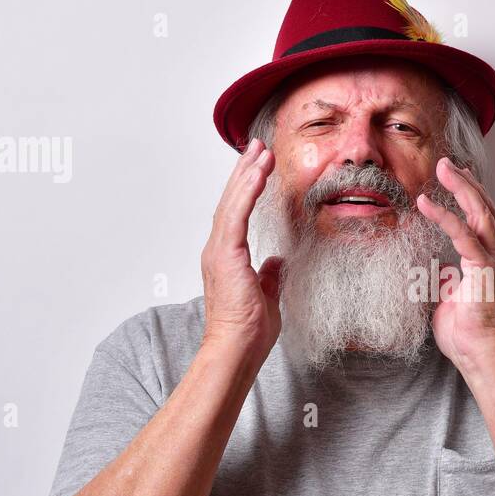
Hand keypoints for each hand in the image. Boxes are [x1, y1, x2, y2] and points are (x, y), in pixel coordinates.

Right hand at [200, 138, 281, 356]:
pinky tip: (257, 173)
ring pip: (231, 203)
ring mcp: (219, 251)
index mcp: (227, 258)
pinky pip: (236, 215)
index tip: (258, 167)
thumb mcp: (266, 296)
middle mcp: (218, 250)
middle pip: (230, 201)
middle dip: (244, 172)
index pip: (236, 214)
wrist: (236, 349)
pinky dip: (246, 192)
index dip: (246, 189)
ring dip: (246, 174)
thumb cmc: (248, 331)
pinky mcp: (226, 255)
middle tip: (257, 147)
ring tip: (260, 151)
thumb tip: (276, 262)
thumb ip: (269, 276)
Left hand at [416, 157, 494, 373]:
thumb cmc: (467, 335)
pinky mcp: (483, 268)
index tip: (455, 177)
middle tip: (447, 163)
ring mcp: (492, 260)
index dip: (470, 196)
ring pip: (480, 212)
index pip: (481, 219)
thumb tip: (436, 272)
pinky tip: (425, 203)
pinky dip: (444, 216)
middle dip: (466, 182)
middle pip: (484, 207)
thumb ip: (444, 281)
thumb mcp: (448, 300)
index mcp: (488, 261)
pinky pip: (463, 234)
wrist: (482, 355)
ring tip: (444, 168)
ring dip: (460, 187)